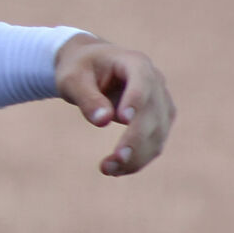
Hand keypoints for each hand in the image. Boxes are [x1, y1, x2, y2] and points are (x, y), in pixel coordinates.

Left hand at [55, 34, 174, 176]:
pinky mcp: (160, 120)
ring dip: (137, 156)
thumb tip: (102, 121)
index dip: (136, 100)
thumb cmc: (79, 69)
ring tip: (107, 169)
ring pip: (158, 134)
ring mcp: (161, 102)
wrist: (90, 66)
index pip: (142, 81)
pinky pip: (154, 143)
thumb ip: (86, 97)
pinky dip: (138, 159)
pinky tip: (116, 169)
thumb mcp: (72, 78)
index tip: (124, 119)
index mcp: (135, 63)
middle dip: (135, 140)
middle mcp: (155, 81)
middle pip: (153, 114)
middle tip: (113, 160)